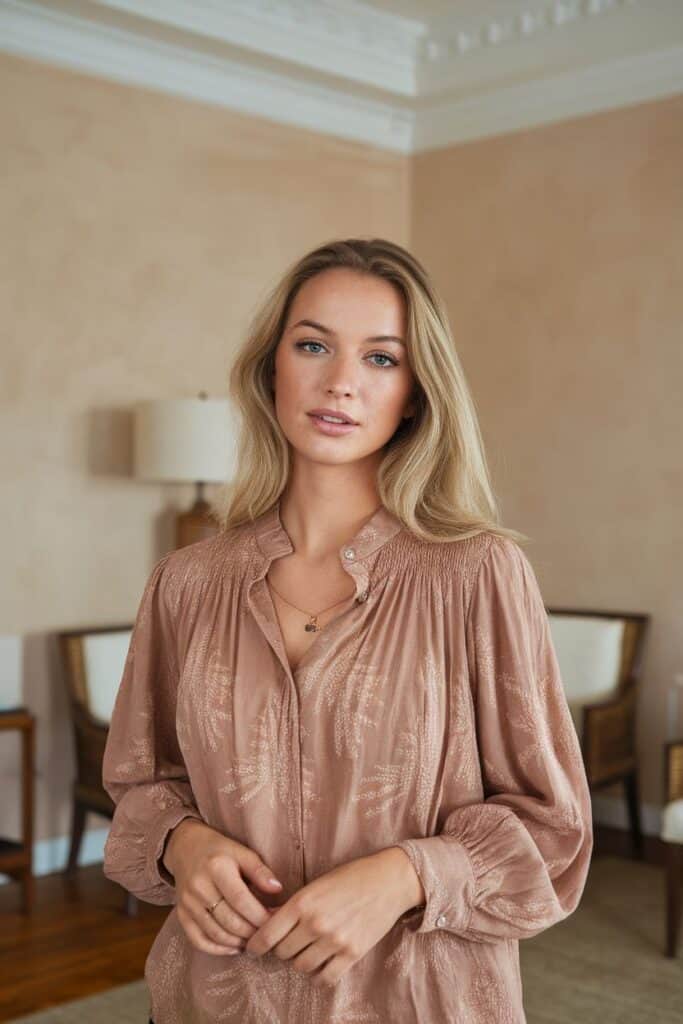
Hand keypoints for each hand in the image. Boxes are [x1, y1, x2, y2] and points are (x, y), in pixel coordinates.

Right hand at [162, 819, 282, 956]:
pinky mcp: (181, 915)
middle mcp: (199, 887)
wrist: (186, 848)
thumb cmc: (220, 851)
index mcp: (216, 867)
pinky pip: (199, 940)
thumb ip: (260, 871)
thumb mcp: (242, 852)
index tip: (276, 921)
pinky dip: (219, 949)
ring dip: (239, 942)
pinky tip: (235, 947)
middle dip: (252, 932)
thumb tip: (278, 889)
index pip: (241, 900)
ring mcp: (188, 903)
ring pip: (216, 934)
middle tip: (268, 934)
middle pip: (229, 920)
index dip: (260, 915)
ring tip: (255, 940)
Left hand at [243, 849, 416, 986]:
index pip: (267, 935)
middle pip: (282, 953)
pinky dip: (319, 975)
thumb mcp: (316, 885)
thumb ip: (292, 906)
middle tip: (287, 942)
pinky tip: (321, 964)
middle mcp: (315, 923)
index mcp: (303, 902)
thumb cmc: (350, 877)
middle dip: (281, 949)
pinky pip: (325, 978)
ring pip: (301, 966)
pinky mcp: (352, 954)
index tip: (252, 949)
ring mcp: (334, 941)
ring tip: (306, 949)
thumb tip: (267, 922)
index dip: (255, 946)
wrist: (388, 880)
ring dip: (300, 961)